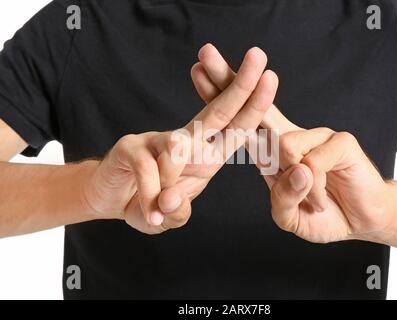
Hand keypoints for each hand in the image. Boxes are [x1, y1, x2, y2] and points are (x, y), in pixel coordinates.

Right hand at [83, 46, 278, 234]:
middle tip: (258, 55)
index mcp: (206, 155)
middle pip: (217, 112)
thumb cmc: (150, 203)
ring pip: (178, 145)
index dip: (253, 106)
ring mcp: (157, 139)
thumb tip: (170, 200)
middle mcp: (186, 141)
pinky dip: (149, 195)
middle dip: (240, 86)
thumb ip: (179, 211)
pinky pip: (147, 169)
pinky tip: (150, 212)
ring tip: (163, 202)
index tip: (270, 78)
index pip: (234, 129)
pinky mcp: (130, 147)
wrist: (110, 199)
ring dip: (172, 175)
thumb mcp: (171, 213)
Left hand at [191, 44, 393, 243]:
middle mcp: (290, 136)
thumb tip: (299, 167)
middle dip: (230, 78)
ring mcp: (316, 135)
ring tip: (314, 202)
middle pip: (255, 102)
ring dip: (295, 185)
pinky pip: (314, 163)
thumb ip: (283, 198)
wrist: (361, 221)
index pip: (241, 119)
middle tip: (206, 53)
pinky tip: (325, 199)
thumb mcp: (290, 215)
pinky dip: (316, 191)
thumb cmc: (322, 215)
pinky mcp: (340, 141)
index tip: (197, 71)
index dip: (219, 98)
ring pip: (284, 146)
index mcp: (270, 152)